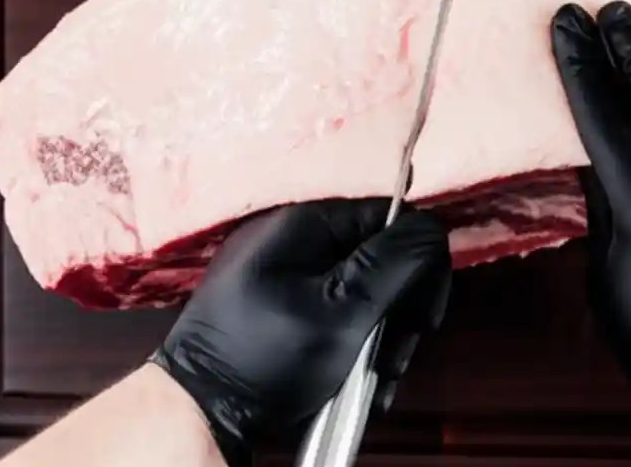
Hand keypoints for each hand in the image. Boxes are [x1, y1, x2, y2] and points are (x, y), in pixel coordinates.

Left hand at [150, 198, 451, 465]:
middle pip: (381, 257)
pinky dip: (356, 346)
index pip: (389, 216)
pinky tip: (358, 381)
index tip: (424, 318)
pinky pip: (337, 314)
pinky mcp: (280, 309)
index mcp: (304, 223)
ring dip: (383, 337)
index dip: (419, 263)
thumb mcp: (341, 311)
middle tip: (398, 356)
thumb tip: (432, 228)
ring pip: (365, 292)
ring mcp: (283, 276)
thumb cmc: (268, 357)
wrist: (199, 414)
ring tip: (378, 378)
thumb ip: (394, 264)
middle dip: (401, 309)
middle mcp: (293, 240)